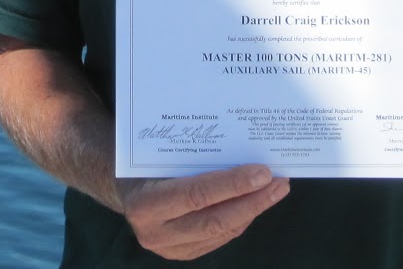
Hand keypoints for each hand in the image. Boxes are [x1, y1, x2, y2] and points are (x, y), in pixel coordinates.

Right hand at [117, 165, 288, 259]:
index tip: (262, 172)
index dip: (233, 185)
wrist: (124, 187)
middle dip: (252, 201)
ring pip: (221, 231)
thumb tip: (241, 148)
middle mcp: (154, 233)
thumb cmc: (143, 161)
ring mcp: (169, 249)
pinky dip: (240, 219)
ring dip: (252, 210)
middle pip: (215, 220)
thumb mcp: (157, 153)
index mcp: (144, 204)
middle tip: (278, 182)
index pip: (197, 195)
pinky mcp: (182, 254)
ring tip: (274, 189)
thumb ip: (191, 156)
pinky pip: (219, 238)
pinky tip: (255, 202)